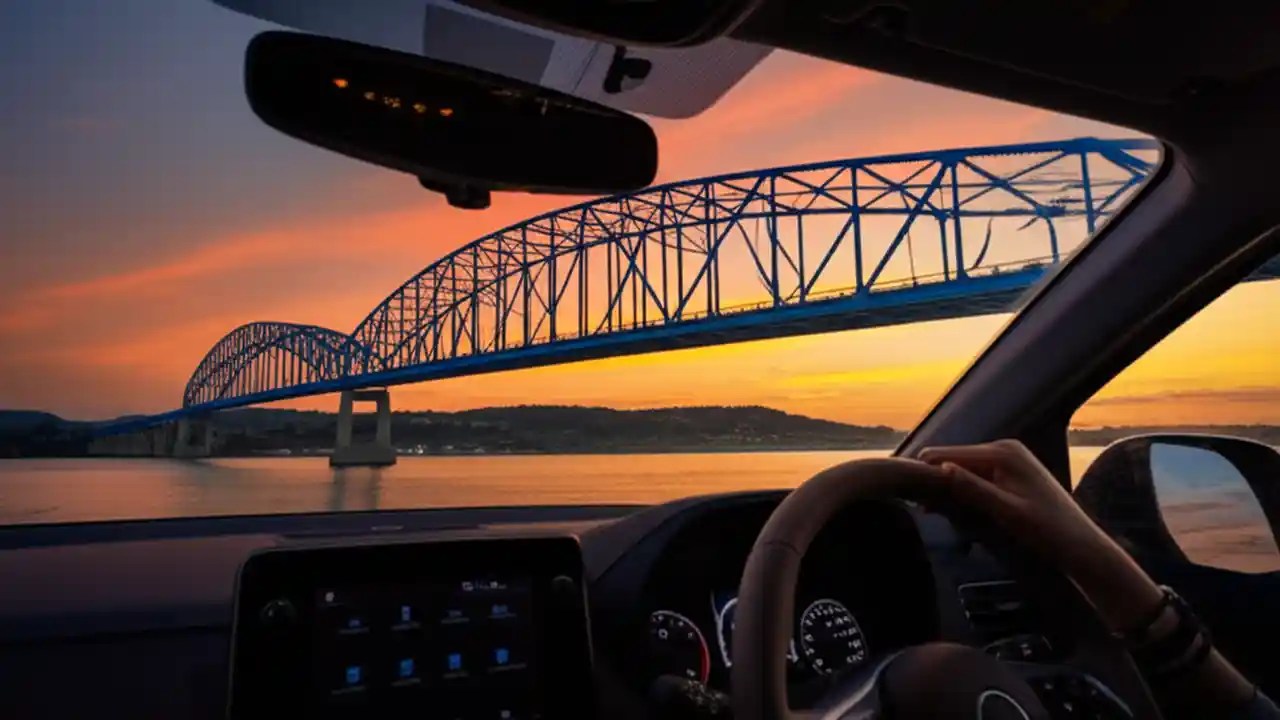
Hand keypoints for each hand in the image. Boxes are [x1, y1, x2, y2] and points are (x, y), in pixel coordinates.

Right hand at [918, 440, 1163, 632]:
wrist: (1080, 546)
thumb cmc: (1046, 531)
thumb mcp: (1005, 512)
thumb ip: (971, 489)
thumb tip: (938, 469)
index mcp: (1001, 452)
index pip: (944, 455)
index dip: (923, 473)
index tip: (907, 497)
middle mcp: (1003, 448)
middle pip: (950, 459)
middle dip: (935, 483)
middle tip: (926, 513)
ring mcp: (1007, 458)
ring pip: (960, 469)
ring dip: (948, 490)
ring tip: (942, 515)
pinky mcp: (1009, 472)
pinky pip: (974, 476)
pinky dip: (962, 492)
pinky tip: (960, 513)